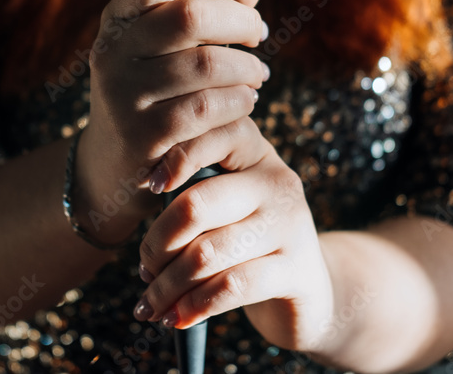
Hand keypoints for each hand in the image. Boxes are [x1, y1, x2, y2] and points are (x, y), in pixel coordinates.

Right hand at [77, 0, 269, 240]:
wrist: (115, 165)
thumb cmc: (157, 91)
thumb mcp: (172, 46)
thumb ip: (215, 5)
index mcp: (119, 16)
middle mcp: (113, 50)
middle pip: (190, 17)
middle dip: (241, 21)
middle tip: (259, 33)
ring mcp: (123, 94)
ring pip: (207, 65)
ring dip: (247, 68)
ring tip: (257, 74)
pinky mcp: (141, 135)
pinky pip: (206, 109)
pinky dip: (238, 102)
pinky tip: (245, 102)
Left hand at [132, 129, 335, 352]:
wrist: (309, 292)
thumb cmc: (250, 245)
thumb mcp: (229, 207)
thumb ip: (195, 196)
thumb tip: (143, 215)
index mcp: (257, 155)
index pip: (217, 136)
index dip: (177, 157)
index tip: (148, 186)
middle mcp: (277, 183)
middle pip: (197, 204)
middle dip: (158, 244)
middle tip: (145, 268)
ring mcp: (290, 226)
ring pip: (207, 253)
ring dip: (168, 285)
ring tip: (151, 302)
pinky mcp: (296, 271)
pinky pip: (231, 287)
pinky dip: (194, 305)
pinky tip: (176, 317)